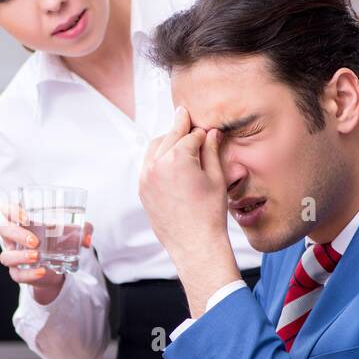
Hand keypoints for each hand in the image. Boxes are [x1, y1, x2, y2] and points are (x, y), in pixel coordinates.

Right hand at [0, 203, 92, 305]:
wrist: (55, 269)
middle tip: (35, 241)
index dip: (10, 210)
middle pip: (4, 231)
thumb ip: (82, 230)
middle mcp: (13, 238)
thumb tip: (87, 240)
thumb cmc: (58, 242)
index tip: (22, 214)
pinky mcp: (18, 273)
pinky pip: (18, 275)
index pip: (7, 211)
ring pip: (6, 255)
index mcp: (22, 223)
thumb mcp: (72, 233)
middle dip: (17, 234)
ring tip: (37, 256)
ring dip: (20, 256)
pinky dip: (30, 274)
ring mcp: (13, 256)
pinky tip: (43, 271)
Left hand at [138, 106, 240, 314]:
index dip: (201, 133)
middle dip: (179, 127)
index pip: (190, 136)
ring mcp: (146, 178)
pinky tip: (167, 157)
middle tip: (183, 114)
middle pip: (169, 137)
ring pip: (154, 148)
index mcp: (176, 158)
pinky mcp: (142, 190)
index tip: (205, 128)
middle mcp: (156, 165)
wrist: (195, 244)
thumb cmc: (210, 213)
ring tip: (176, 136)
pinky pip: (147, 165)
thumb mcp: (216, 178)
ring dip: (165, 140)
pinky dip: (156, 157)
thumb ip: (211, 151)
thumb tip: (211, 133)